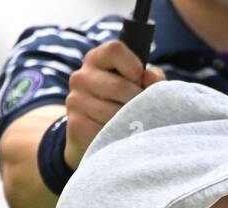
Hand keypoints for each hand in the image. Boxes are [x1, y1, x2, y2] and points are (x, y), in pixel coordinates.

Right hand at [64, 40, 165, 169]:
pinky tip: (119, 136)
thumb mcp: (139, 86)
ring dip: (129, 122)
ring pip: (114, 113)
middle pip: (119, 86)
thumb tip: (149, 76)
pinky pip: (105, 132)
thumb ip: (151, 79)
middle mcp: (81, 77)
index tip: (140, 81)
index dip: (134, 66)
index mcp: (96, 59)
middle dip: (137, 102)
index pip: (115, 50)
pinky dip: (118, 136)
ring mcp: (75, 100)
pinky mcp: (75, 125)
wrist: (96, 138)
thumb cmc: (123, 105)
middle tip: (142, 111)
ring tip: (132, 124)